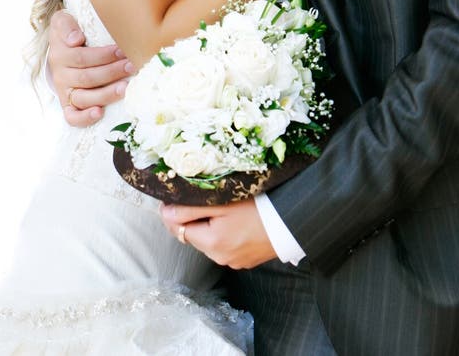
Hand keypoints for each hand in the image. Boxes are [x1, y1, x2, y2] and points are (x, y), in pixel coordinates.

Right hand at [48, 10, 134, 126]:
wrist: (60, 50)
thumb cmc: (69, 34)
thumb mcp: (62, 21)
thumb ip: (66, 25)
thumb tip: (76, 39)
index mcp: (60, 54)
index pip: (82, 57)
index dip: (103, 55)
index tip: (122, 50)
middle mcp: (61, 75)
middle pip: (87, 77)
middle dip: (112, 72)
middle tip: (132, 66)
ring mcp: (64, 92)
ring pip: (84, 98)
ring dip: (106, 94)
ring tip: (125, 88)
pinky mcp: (67, 105)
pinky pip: (72, 116)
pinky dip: (85, 117)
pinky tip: (100, 113)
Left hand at [160, 200, 275, 268]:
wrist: (293, 219)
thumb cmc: (259, 206)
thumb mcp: (222, 202)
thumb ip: (191, 209)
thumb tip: (165, 212)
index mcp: (212, 244)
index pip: (179, 229)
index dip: (174, 213)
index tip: (174, 197)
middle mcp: (221, 258)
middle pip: (195, 236)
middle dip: (194, 218)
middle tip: (204, 196)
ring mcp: (235, 262)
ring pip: (210, 241)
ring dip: (210, 225)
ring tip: (224, 206)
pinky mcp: (246, 260)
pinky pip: (226, 246)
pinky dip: (226, 233)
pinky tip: (238, 220)